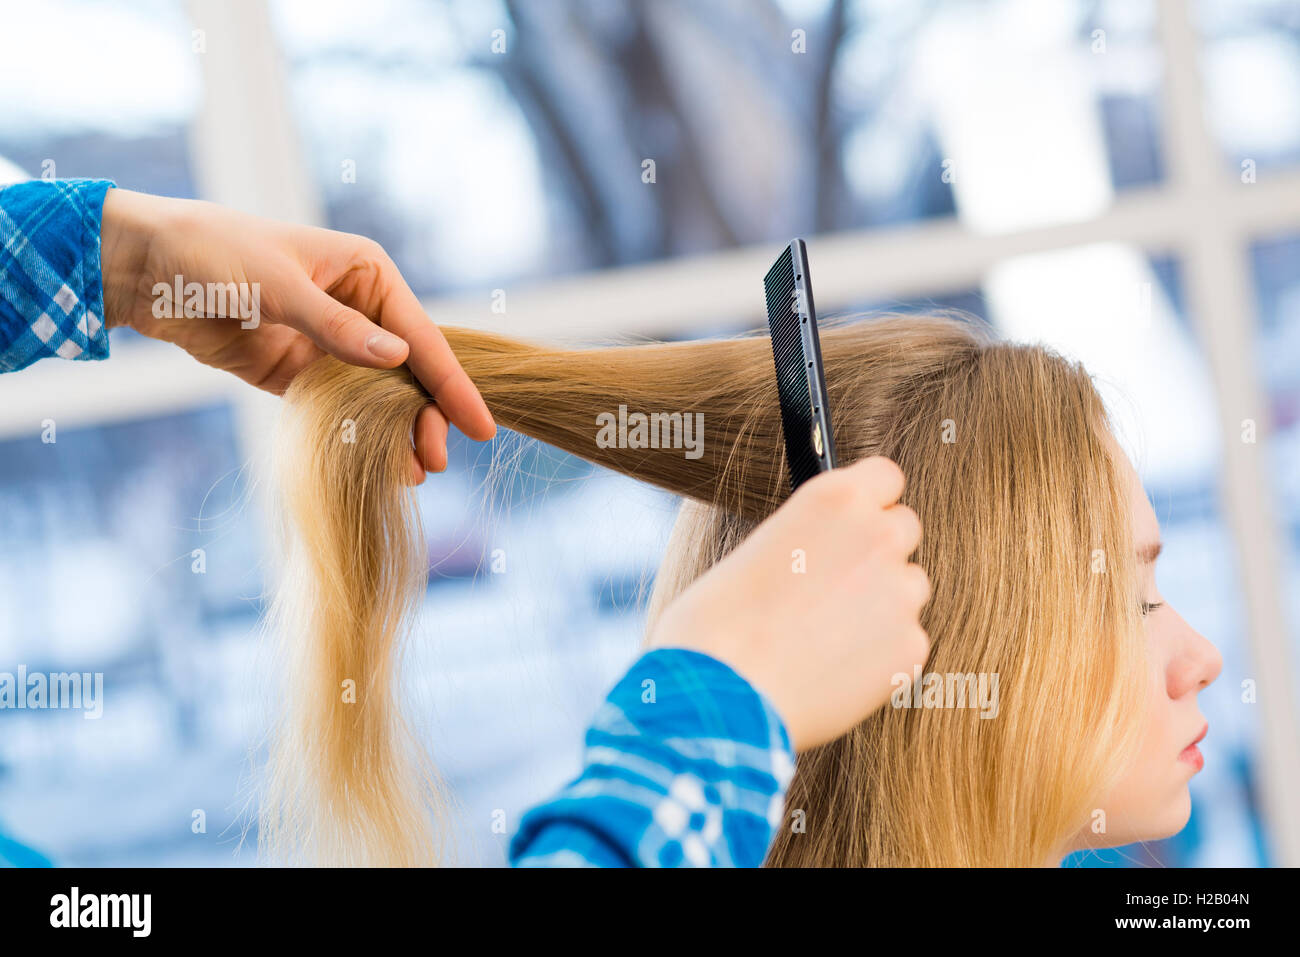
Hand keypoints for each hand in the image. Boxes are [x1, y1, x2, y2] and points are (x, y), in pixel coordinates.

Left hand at [100, 188, 494, 482]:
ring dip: (396, 433)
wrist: (145, 268)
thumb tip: (397, 360)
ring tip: (414, 474)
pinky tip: (380, 465)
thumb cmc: (214, 253)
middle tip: (437, 462)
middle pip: (409, 373)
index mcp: (368, 273)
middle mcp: (359, 308)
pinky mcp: (299, 373)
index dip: (452, 384)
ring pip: (380, 396)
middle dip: (426, 417)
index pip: (421, 336)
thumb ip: (336, 328)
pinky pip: (341, 409)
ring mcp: (331, 344)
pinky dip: (360, 436)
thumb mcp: (277, 285)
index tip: (481, 427)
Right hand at [649, 457, 930, 750]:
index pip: (886, 476)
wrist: (721, 696)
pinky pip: (905, 641)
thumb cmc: (714, 626)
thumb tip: (816, 555)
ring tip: (827, 636)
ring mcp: (900, 594)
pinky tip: (834, 669)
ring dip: (882, 604)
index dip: (869, 500)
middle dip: (877, 551)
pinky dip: (880, 654)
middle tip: (835, 586)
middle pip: (904, 528)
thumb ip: (804, 540)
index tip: (854, 523)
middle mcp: (877, 536)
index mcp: (834, 500)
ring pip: (909, 588)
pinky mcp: (910, 648)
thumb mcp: (753, 553)